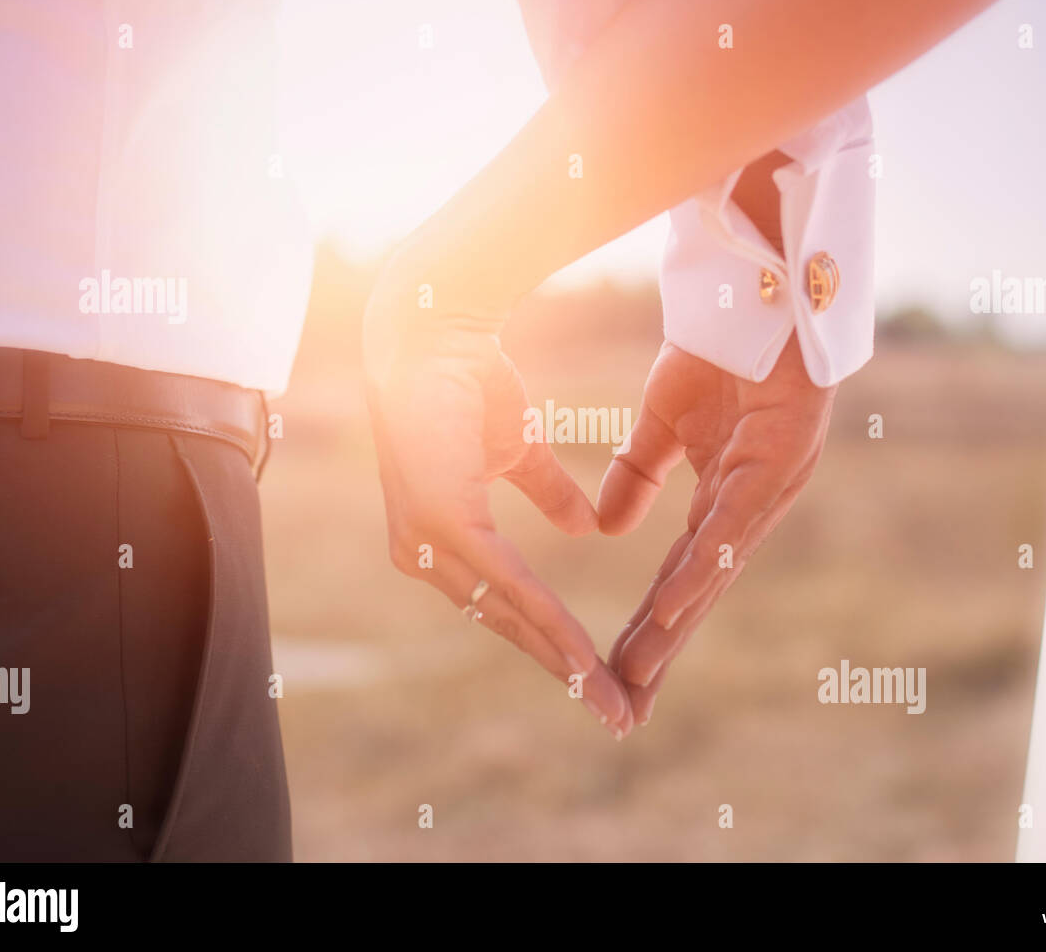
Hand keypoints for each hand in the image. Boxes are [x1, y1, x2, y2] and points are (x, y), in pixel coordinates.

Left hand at [363, 269, 635, 738]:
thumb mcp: (520, 450)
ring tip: (612, 700)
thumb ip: (545, 492)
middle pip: (511, 625)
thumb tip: (582, 529)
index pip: (508, 605)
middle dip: (569, 674)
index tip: (603, 681)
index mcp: (445, 540)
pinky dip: (550, 620)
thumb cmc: (471, 382)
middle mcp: (428, 554)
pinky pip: (508, 583)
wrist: (439, 330)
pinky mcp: (440, 525)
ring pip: (512, 615)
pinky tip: (583, 656)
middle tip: (618, 716)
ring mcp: (427, 544)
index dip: (557, 645)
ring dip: (566, 661)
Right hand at [597, 336, 834, 724]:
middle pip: (698, 591)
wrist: (758, 280)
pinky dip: (702, 569)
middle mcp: (748, 504)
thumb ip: (637, 473)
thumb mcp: (660, 420)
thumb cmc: (719, 344)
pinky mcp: (778, 459)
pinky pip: (733, 525)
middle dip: (659, 650)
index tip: (613, 672)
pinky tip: (673, 611)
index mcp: (722, 497)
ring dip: (674, 627)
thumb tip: (606, 528)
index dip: (649, 626)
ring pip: (714, 572)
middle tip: (624, 708)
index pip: (678, 575)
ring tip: (639, 674)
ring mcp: (768, 486)